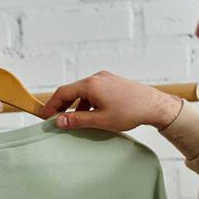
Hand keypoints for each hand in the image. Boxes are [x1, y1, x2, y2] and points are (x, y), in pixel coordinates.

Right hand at [39, 70, 182, 132]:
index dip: (51, 105)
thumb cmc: (130, 112)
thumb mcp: (100, 120)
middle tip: (54, 119)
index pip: (62, 93)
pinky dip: (87, 102)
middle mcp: (96, 78)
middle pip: (71, 90)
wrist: (154, 105)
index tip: (44, 116)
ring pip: (83, 91)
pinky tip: (91, 114)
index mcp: (90, 85)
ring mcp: (105, 78)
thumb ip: (76, 120)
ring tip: (73, 120)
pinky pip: (93, 91)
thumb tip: (58, 121)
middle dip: (62, 105)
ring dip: (75, 105)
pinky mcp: (113, 82)